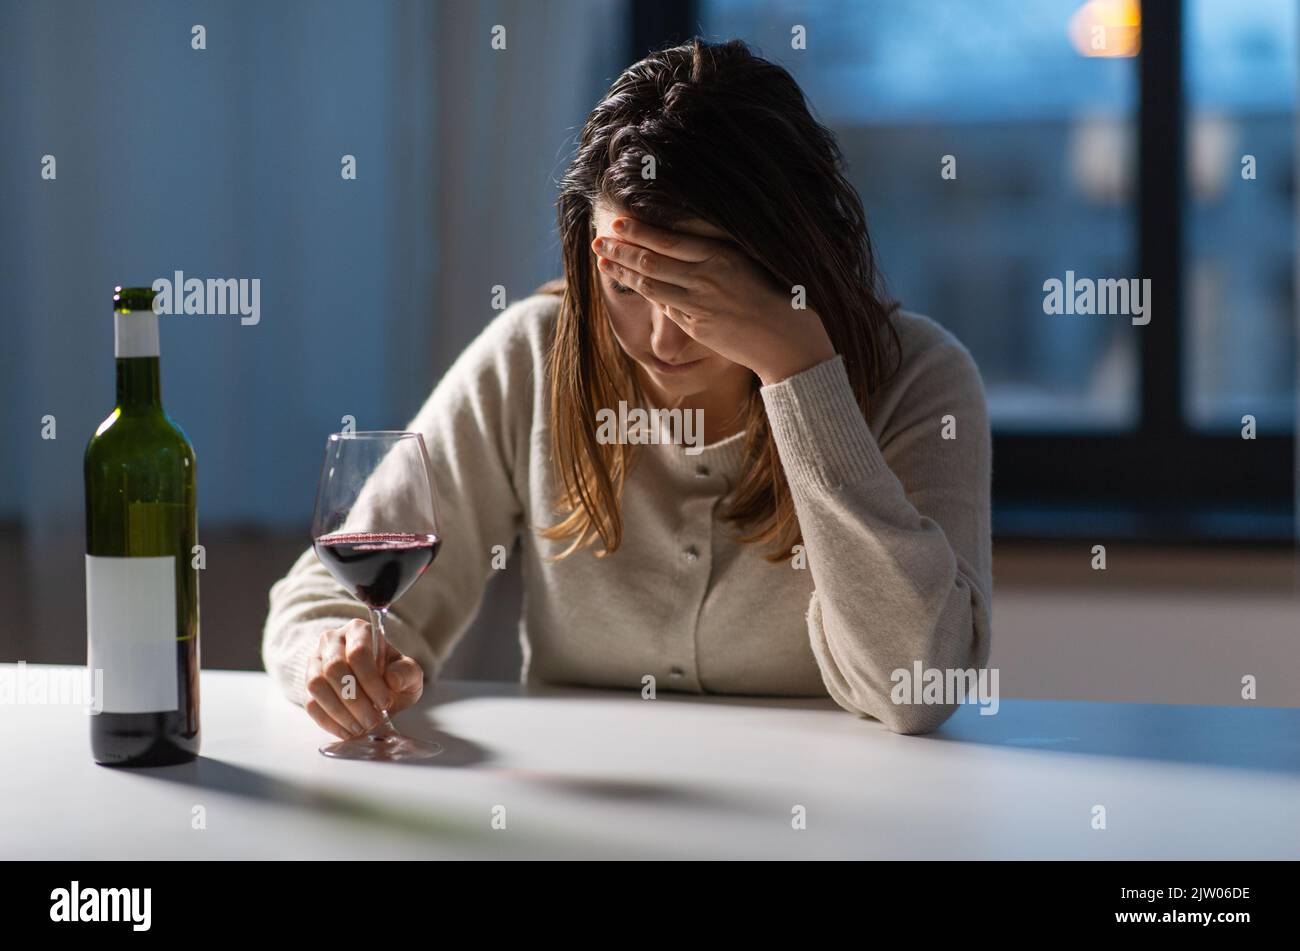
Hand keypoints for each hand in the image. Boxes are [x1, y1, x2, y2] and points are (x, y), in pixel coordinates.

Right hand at [303, 618, 424, 738]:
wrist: (376, 686)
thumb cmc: (393, 675)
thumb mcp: (409, 673)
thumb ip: (406, 673)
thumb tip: (392, 679)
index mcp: (359, 630)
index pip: (358, 652)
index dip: (370, 680)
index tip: (385, 703)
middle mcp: (332, 640)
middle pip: (334, 668)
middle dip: (354, 700)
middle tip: (371, 721)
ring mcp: (316, 661)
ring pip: (317, 685)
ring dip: (339, 711)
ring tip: (359, 728)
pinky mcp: (307, 683)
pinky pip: (310, 702)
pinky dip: (328, 721)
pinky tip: (346, 731)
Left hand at [592, 216, 836, 384]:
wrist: (788, 339)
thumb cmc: (777, 293)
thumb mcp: (748, 261)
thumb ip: (713, 253)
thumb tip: (678, 243)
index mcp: (720, 256)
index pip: (667, 240)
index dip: (637, 232)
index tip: (616, 222)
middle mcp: (706, 279)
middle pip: (651, 262)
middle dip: (619, 250)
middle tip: (598, 240)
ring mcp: (699, 306)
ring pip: (651, 286)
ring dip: (623, 272)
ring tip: (602, 261)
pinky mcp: (697, 328)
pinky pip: (667, 308)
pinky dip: (649, 294)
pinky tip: (632, 284)